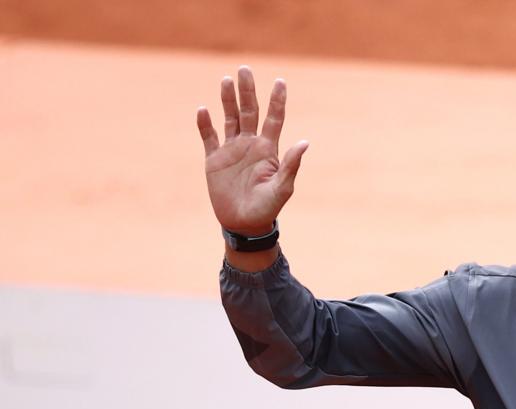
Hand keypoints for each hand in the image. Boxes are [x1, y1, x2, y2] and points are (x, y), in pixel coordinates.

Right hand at [196, 65, 307, 235]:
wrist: (244, 224)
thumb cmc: (267, 208)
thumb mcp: (282, 188)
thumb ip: (291, 165)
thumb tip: (305, 142)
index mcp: (268, 149)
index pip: (274, 118)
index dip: (277, 100)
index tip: (280, 81)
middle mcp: (250, 145)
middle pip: (249, 111)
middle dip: (247, 91)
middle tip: (244, 69)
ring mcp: (232, 150)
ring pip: (230, 118)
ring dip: (227, 100)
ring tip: (226, 80)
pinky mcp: (214, 159)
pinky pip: (208, 137)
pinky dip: (205, 124)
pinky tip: (203, 110)